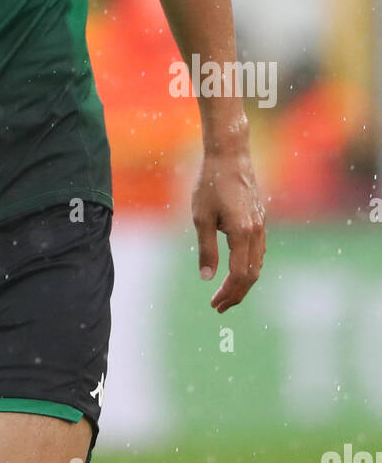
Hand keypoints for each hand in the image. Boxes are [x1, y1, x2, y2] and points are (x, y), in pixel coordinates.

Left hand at [192, 149, 265, 312]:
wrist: (230, 155)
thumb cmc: (211, 183)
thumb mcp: (201, 217)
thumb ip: (206, 249)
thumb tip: (207, 278)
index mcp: (243, 233)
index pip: (240, 275)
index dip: (228, 293)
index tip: (214, 304)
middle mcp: (257, 232)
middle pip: (252, 274)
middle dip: (236, 293)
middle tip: (219, 306)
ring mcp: (261, 225)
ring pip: (258, 264)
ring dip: (243, 282)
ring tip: (226, 293)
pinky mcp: (259, 219)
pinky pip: (259, 251)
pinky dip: (250, 266)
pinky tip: (238, 269)